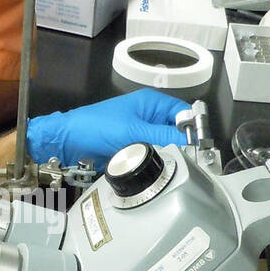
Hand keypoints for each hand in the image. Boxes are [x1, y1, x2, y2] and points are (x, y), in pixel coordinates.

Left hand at [25, 89, 188, 170]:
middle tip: (188, 158)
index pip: (182, 113)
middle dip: (180, 143)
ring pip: (164, 144)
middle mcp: (148, 115)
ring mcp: (141, 132)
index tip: (199, 144)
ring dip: (167, 153)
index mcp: (151, 103)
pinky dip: (154, 160)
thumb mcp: (134, 131)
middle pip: (175, 130)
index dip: (192, 127)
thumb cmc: (97, 127)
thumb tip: (189, 142)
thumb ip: (163, 136)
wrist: (70, 141)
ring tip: (172, 163)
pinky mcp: (133, 147)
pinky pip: (151, 154)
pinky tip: (156, 167)